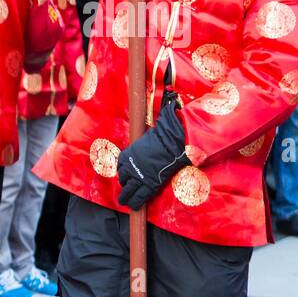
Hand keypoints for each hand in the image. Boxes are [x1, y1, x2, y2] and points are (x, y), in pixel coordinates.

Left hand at [116, 92, 187, 210]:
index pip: (121, 164)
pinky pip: (140, 196)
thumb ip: (162, 110)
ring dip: (128, 196)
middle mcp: (131, 164)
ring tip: (126, 201)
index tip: (127, 173)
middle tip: (125, 191)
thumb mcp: (161, 119)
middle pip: (123, 177)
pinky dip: (137, 201)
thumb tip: (170, 89)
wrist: (176, 142)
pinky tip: (134, 207)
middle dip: (125, 183)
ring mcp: (139, 175)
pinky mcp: (149, 184)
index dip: (124, 169)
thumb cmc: (168, 130)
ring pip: (129, 189)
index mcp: (130, 151)